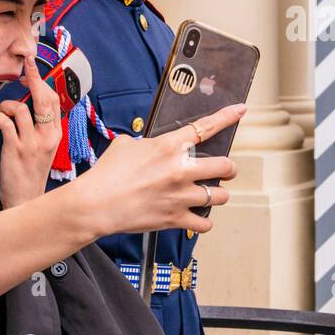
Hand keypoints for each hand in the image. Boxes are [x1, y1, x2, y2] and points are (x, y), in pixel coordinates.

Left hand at [0, 54, 64, 208]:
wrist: (26, 200)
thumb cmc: (31, 173)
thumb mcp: (44, 149)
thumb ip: (40, 129)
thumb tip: (28, 106)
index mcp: (56, 134)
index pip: (54, 100)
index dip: (43, 81)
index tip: (32, 69)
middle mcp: (47, 136)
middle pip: (43, 98)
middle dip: (33, 77)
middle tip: (25, 67)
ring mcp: (32, 143)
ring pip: (20, 108)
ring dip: (6, 106)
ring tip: (2, 115)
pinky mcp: (15, 149)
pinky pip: (5, 122)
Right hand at [70, 104, 245, 237]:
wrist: (95, 204)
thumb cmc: (106, 174)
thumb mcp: (125, 146)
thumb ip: (144, 143)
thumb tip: (146, 146)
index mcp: (169, 147)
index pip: (205, 127)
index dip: (227, 117)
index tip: (240, 111)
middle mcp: (180, 170)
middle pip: (225, 166)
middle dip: (228, 168)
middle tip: (225, 170)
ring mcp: (180, 195)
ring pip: (220, 196)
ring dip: (219, 195)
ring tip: (212, 195)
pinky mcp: (175, 218)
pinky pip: (204, 223)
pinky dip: (204, 222)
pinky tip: (199, 218)